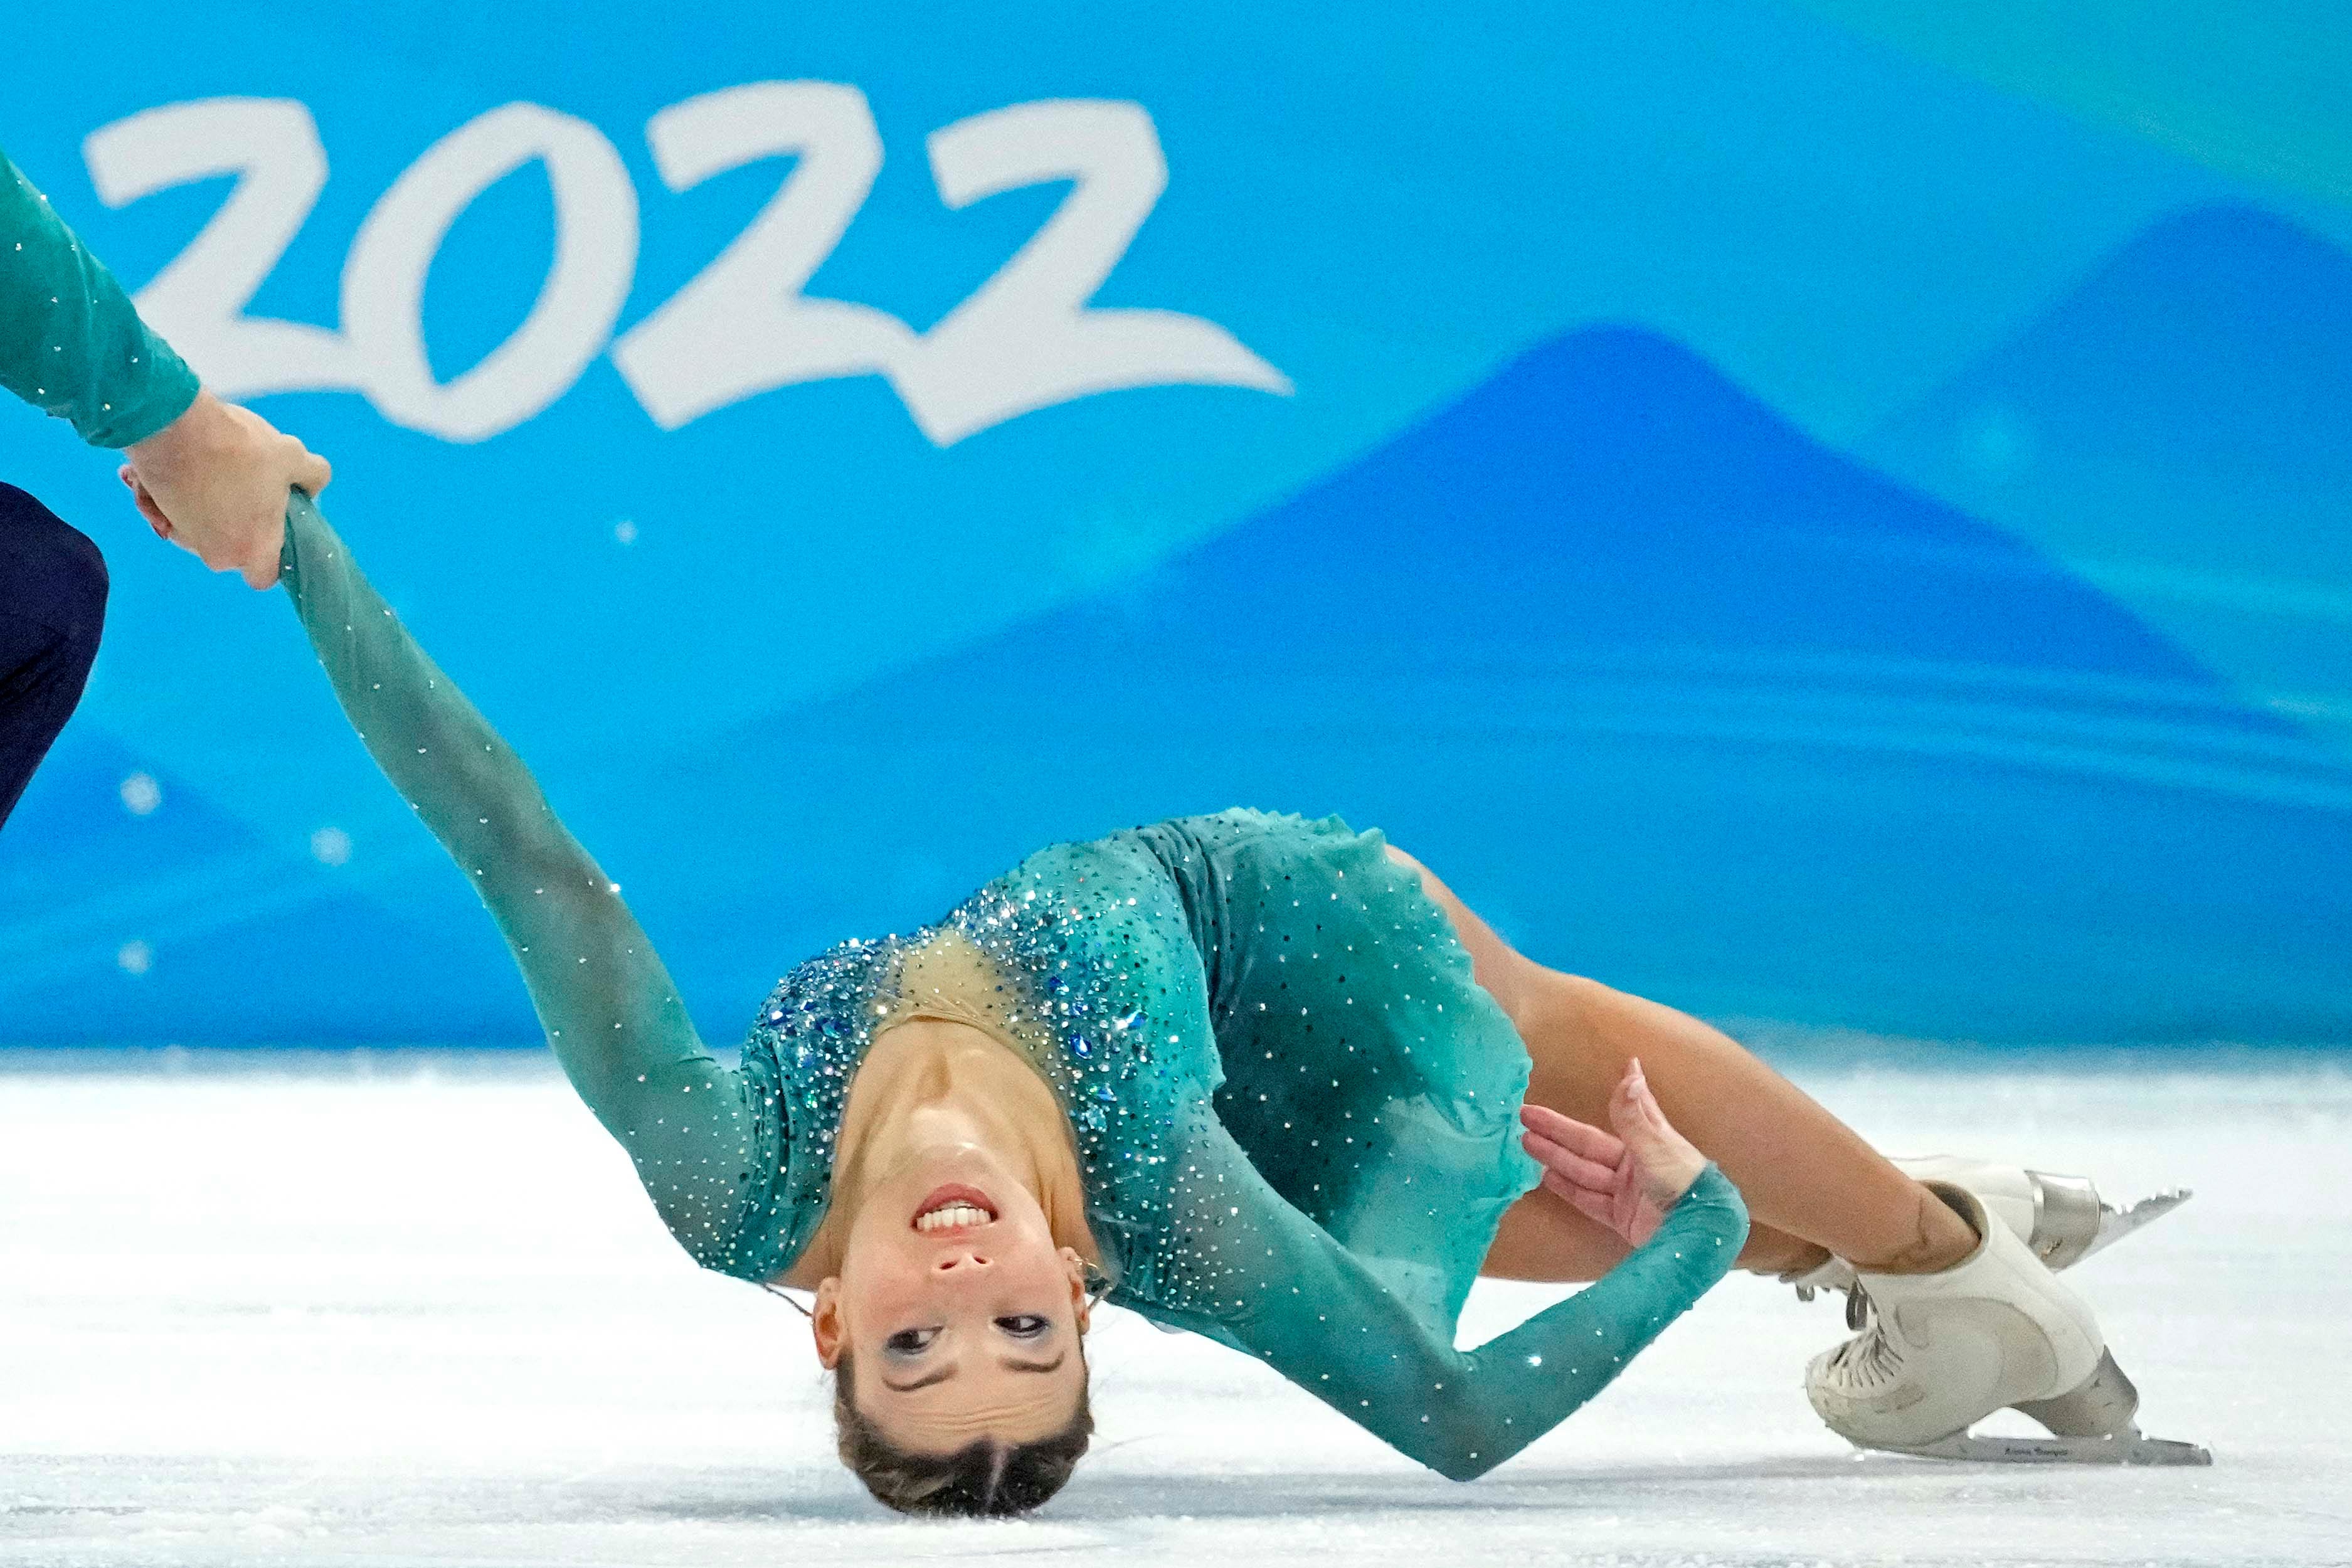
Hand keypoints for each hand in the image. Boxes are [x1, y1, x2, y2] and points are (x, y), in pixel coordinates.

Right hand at [119, 391, 329, 587]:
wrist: (172, 426)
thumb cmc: (241, 450)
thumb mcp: (292, 456)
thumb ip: (313, 474)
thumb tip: (314, 485)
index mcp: (252, 550)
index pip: (264, 576)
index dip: (270, 556)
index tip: (271, 527)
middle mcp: (215, 554)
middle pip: (231, 546)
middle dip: (235, 517)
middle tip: (240, 480)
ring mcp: (181, 536)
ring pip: (197, 523)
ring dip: (199, 498)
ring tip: (203, 459)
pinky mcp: (152, 513)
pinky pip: (168, 506)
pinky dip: (172, 488)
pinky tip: (173, 461)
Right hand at [1518, 1058, 1707, 1247]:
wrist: (1697, 1234)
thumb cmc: (1682, 1182)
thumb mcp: (1656, 1145)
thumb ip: (1633, 1114)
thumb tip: (1630, 1070)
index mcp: (1649, 1140)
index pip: (1629, 1110)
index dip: (1624, 1090)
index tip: (1626, 1065)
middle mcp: (1636, 1163)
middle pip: (1589, 1143)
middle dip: (1557, 1130)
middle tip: (1525, 1115)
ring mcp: (1627, 1192)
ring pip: (1584, 1170)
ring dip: (1555, 1156)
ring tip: (1526, 1142)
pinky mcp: (1622, 1218)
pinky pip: (1590, 1201)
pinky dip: (1568, 1189)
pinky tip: (1547, 1176)